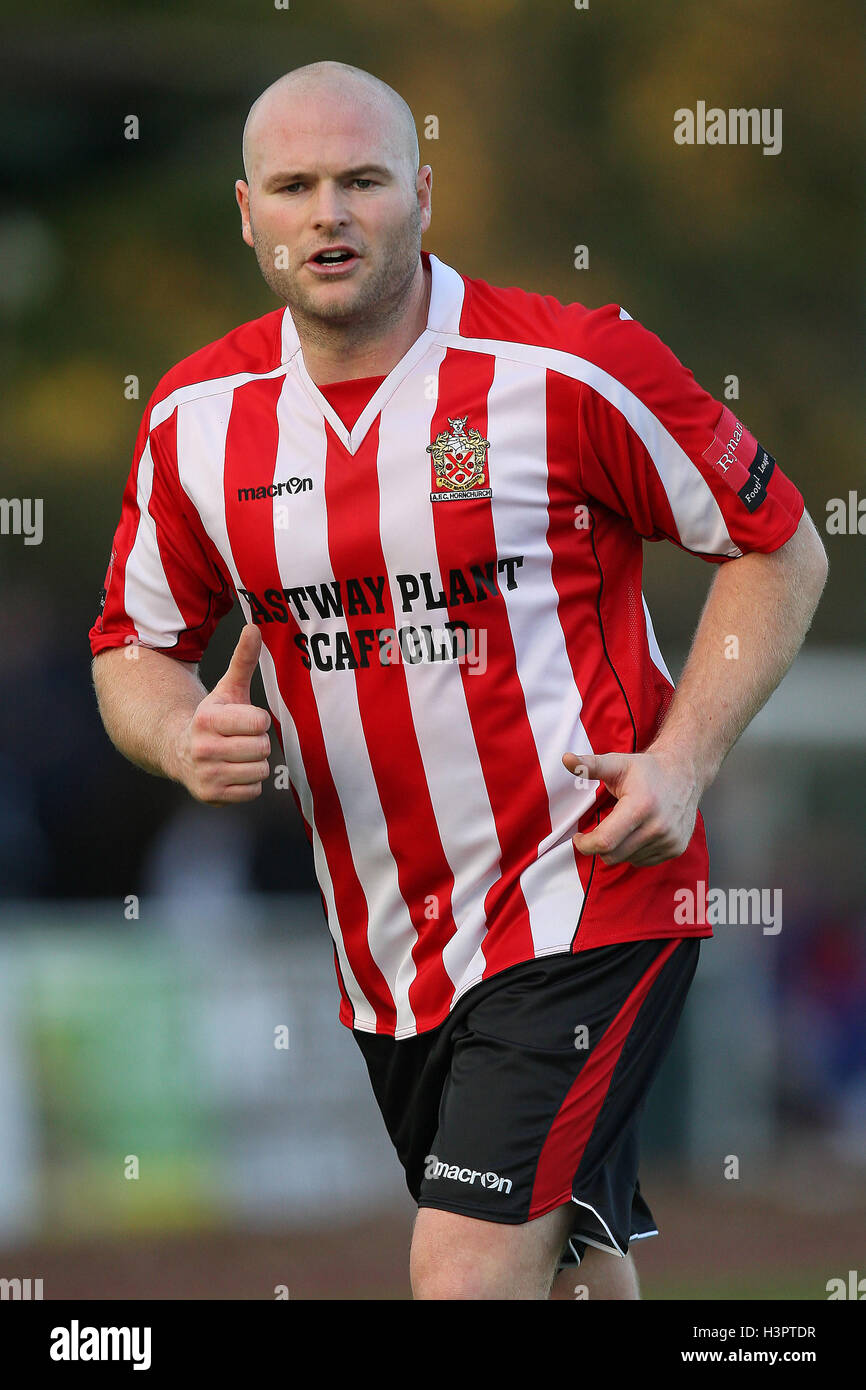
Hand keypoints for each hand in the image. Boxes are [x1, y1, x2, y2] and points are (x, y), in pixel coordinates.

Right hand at [176, 624, 270, 804]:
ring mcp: (206, 775)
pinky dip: (248, 784)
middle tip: (239, 740)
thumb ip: (242, 660)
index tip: (242, 720)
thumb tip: (254, 627)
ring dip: (254, 764)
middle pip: (262, 748)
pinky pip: (253, 792)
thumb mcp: (227, 689)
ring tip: (235, 755)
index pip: (259, 722)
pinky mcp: (210, 796)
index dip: (256, 720)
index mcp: (207, 719)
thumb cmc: (213, 719)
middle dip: (256, 743)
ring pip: (260, 771)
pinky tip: (231, 772)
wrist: (179, 751)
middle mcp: (202, 748)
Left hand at [562, 747, 701, 866]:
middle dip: (599, 847)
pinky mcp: (676, 849)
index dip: (585, 844)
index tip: (578, 837)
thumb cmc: (647, 770)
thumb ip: (590, 765)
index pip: (605, 842)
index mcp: (641, 806)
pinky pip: (643, 861)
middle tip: (597, 832)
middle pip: (613, 855)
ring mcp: (669, 840)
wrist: (685, 773)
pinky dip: (633, 852)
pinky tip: (637, 832)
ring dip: (618, 848)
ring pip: (627, 860)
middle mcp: (658, 827)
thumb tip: (566, 759)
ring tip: (623, 826)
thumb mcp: (617, 763)